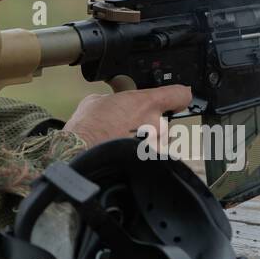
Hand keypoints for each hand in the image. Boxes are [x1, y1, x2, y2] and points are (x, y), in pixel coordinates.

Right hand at [63, 85, 192, 147]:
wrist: (79, 156)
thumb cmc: (86, 130)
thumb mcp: (98, 101)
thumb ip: (117, 98)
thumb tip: (118, 101)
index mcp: (146, 103)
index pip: (180, 94)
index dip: (178, 96)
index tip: (175, 98)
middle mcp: (157, 124)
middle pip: (165, 121)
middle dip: (152, 124)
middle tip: (132, 127)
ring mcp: (156, 146)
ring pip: (159, 141)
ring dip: (147, 141)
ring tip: (124, 144)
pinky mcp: (150, 164)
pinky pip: (152, 157)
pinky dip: (142, 156)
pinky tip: (125, 156)